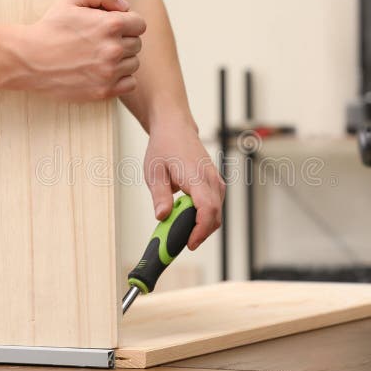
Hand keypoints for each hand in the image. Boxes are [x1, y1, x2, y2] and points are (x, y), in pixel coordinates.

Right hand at [5, 0, 146, 98]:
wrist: (29, 59)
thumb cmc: (51, 28)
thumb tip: (125, 6)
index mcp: (110, 24)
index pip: (139, 24)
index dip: (127, 23)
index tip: (113, 27)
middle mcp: (114, 49)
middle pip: (137, 44)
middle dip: (123, 40)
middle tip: (101, 42)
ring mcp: (109, 72)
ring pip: (134, 64)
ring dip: (122, 60)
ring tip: (100, 57)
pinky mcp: (104, 90)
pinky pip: (130, 84)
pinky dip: (122, 79)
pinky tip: (104, 72)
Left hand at [144, 118, 225, 249]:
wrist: (175, 128)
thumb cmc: (164, 147)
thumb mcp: (154, 171)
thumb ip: (159, 195)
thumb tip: (162, 216)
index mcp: (196, 176)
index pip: (207, 208)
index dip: (200, 230)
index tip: (189, 243)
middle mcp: (211, 180)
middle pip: (215, 216)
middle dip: (199, 234)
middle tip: (178, 241)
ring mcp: (216, 181)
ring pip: (216, 213)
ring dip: (200, 226)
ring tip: (178, 228)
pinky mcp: (216, 184)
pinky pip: (214, 207)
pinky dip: (203, 217)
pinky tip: (185, 218)